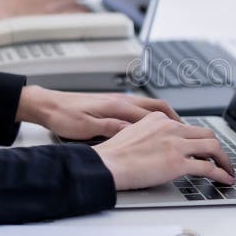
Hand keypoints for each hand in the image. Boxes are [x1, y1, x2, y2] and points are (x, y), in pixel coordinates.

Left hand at [15, 85, 180, 138]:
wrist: (47, 104)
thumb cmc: (62, 116)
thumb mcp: (85, 127)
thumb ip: (110, 127)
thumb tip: (131, 130)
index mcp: (117, 106)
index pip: (152, 115)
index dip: (171, 125)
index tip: (184, 135)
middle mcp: (121, 100)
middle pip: (157, 106)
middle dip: (175, 118)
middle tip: (188, 130)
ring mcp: (117, 100)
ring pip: (150, 105)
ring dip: (165, 115)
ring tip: (176, 128)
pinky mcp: (112, 103)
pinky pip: (140, 107)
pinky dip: (152, 115)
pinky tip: (152, 124)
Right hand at [93, 112, 234, 189]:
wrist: (105, 164)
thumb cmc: (112, 155)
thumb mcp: (131, 132)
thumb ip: (149, 134)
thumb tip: (157, 145)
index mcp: (159, 119)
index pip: (187, 127)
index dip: (198, 140)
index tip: (202, 149)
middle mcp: (171, 128)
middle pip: (206, 134)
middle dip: (216, 148)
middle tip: (220, 159)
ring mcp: (176, 145)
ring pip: (213, 147)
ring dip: (224, 160)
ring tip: (227, 170)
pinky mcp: (178, 163)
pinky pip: (207, 167)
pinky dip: (221, 173)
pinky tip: (224, 179)